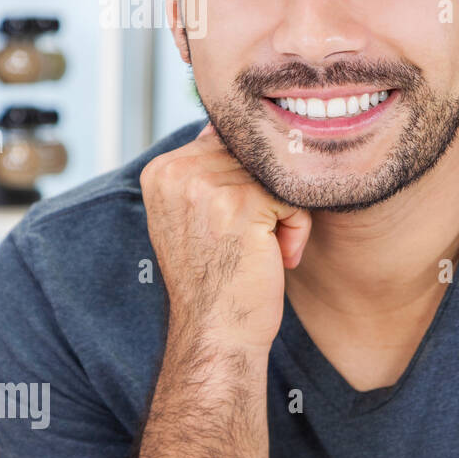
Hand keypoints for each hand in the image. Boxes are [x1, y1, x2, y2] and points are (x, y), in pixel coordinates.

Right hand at [140, 121, 311, 350]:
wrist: (218, 334)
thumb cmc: (220, 278)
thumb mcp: (199, 216)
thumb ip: (213, 169)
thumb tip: (244, 123)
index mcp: (162, 169)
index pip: (230, 145)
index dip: (248, 186)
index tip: (234, 230)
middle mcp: (177, 171)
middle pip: (256, 158)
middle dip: (268, 200)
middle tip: (252, 244)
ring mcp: (205, 185)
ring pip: (278, 176)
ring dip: (283, 216)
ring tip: (261, 251)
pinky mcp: (239, 204)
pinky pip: (294, 196)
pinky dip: (295, 229)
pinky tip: (275, 258)